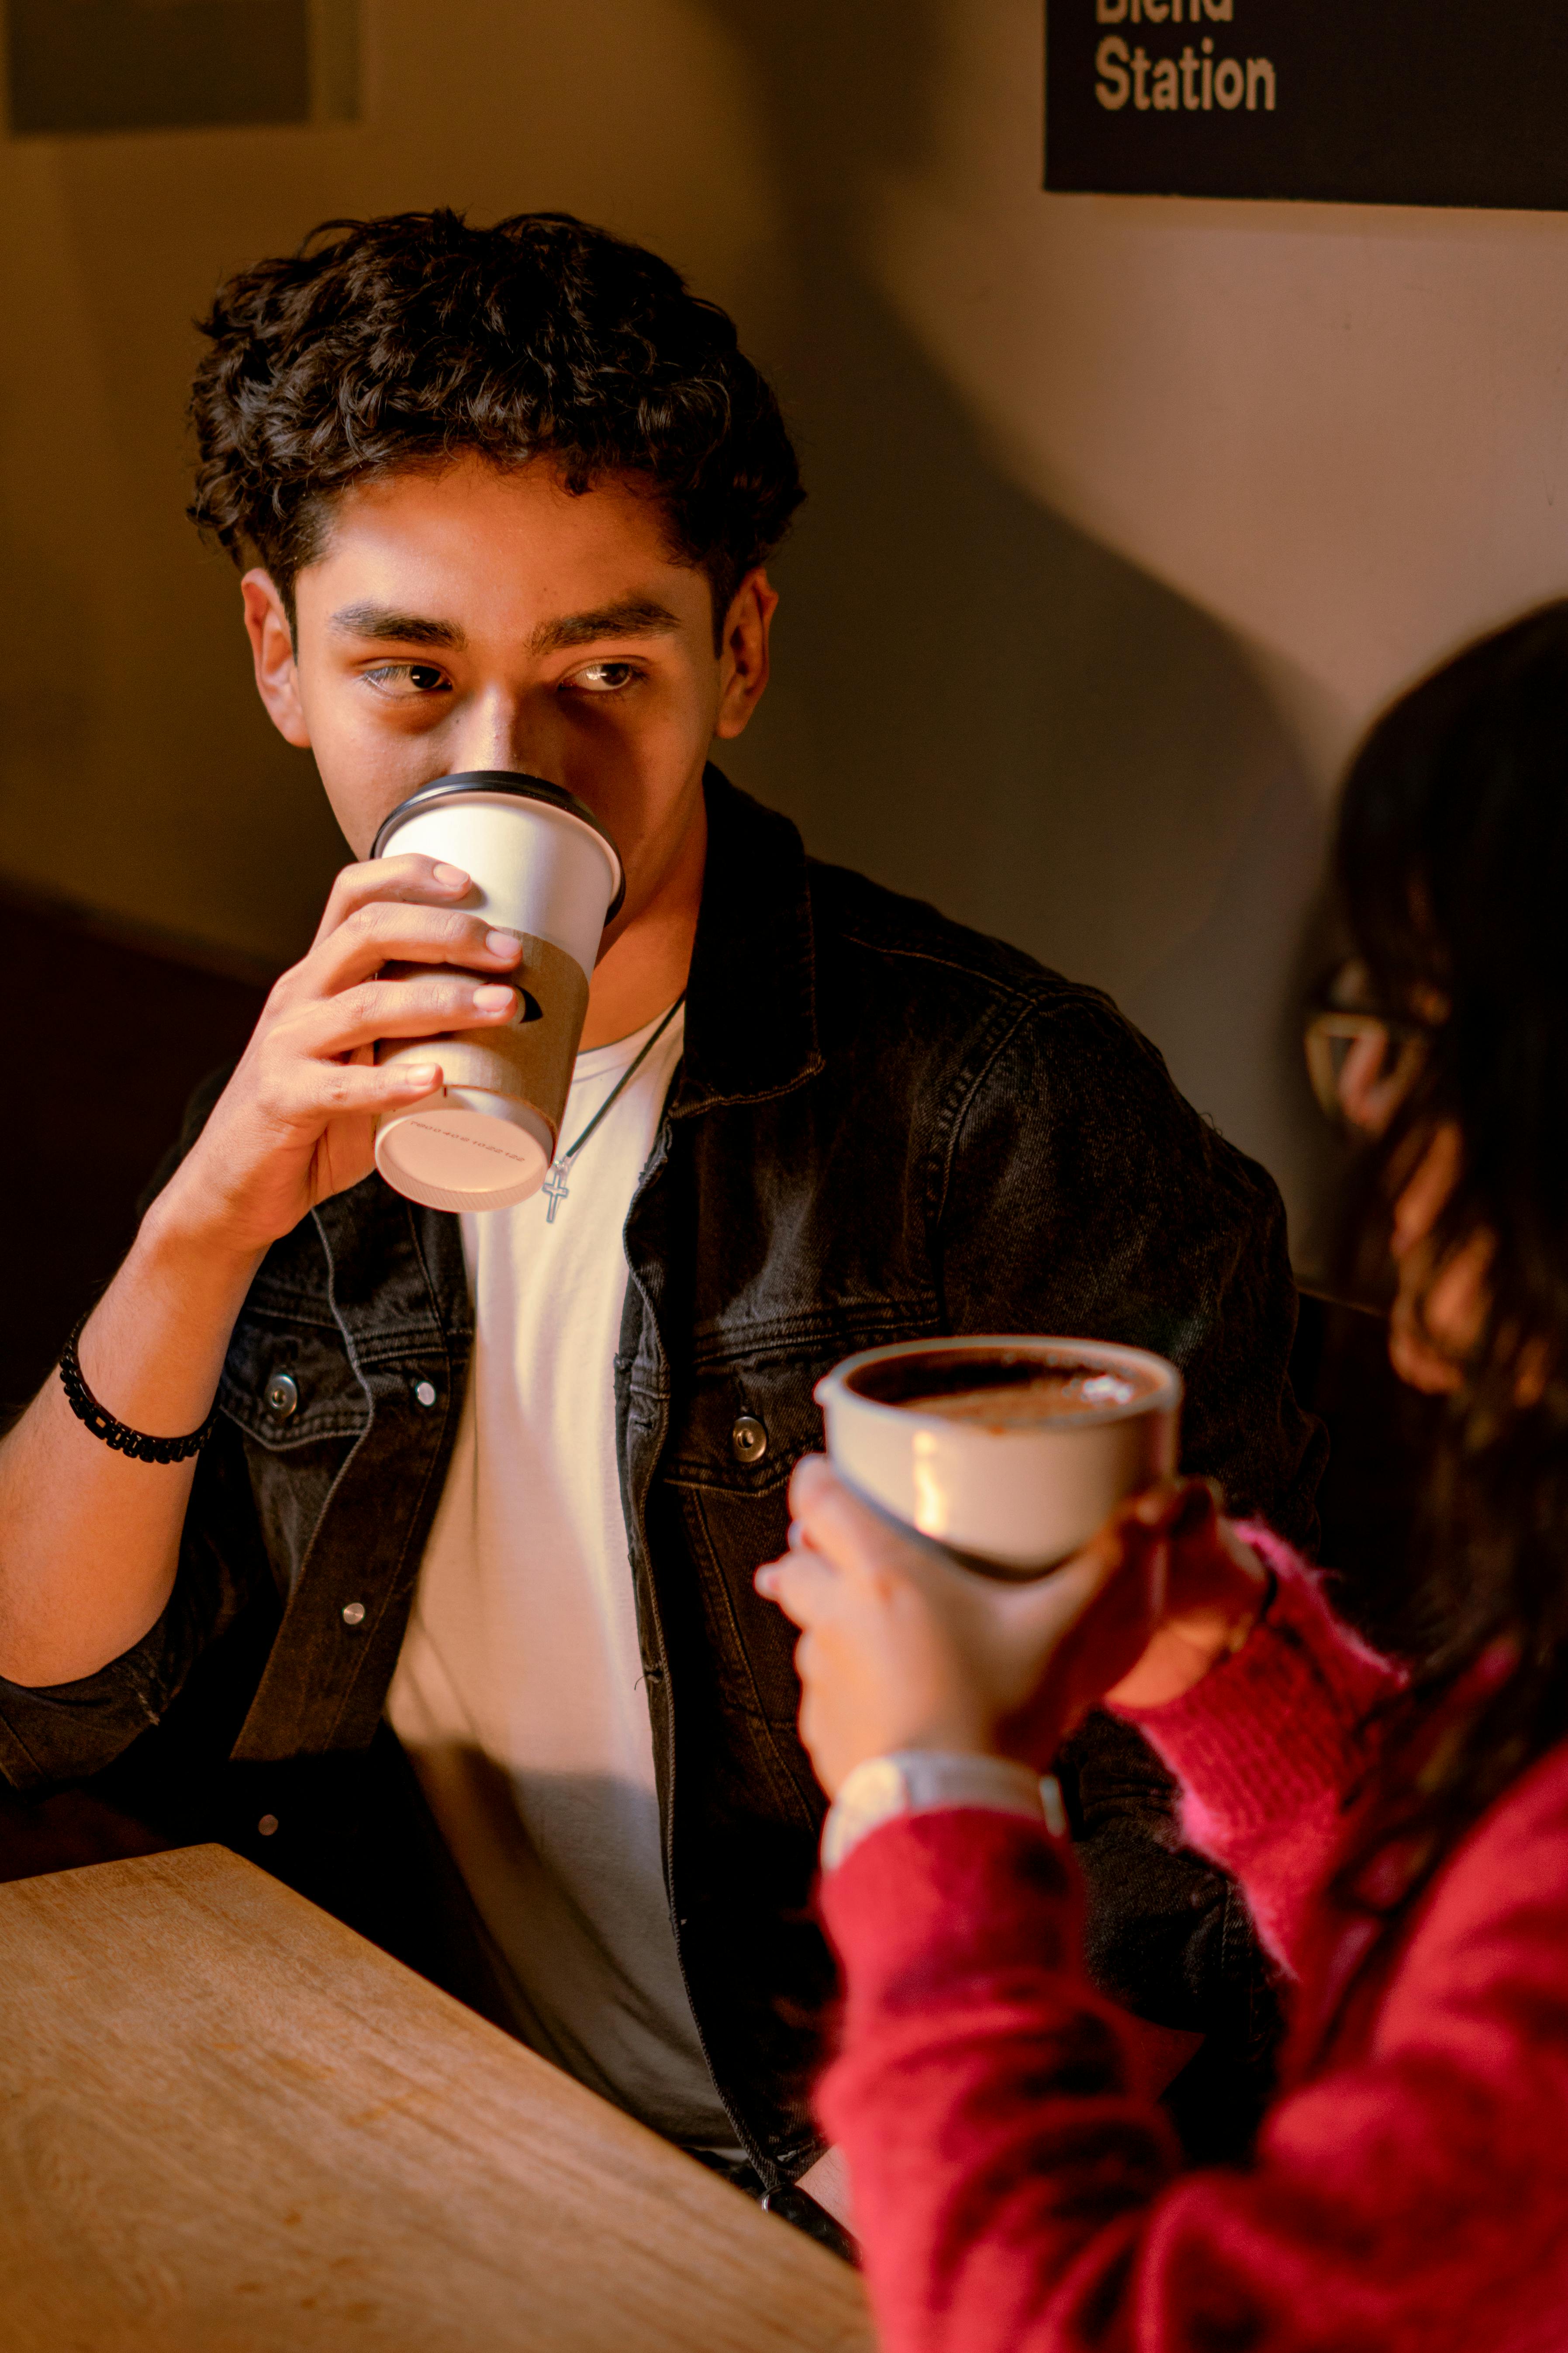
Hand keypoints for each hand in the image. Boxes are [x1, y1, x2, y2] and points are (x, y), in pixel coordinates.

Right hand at [154, 855, 525, 1257]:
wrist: (236, 1185)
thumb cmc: (316, 1119)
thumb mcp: (365, 1058)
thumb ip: (414, 1033)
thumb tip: (509, 1018)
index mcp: (320, 975)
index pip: (354, 895)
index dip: (410, 876)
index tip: (472, 883)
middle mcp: (299, 996)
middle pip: (368, 933)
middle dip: (447, 933)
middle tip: (510, 953)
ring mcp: (286, 1046)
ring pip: (365, 1005)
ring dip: (441, 1001)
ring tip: (503, 1007)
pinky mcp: (282, 1101)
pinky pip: (339, 1087)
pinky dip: (390, 1083)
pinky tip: (434, 1079)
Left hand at [755, 1462, 1267, 1798]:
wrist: (953, 1814)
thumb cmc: (998, 1716)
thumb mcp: (1063, 1626)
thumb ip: (1110, 1560)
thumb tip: (1161, 1501)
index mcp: (882, 1575)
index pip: (816, 1499)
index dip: (817, 1479)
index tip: (830, 1475)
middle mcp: (835, 1618)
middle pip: (791, 1562)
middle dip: (810, 1551)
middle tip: (839, 1548)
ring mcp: (821, 1679)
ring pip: (802, 1630)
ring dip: (826, 1621)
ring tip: (871, 1627)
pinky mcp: (819, 1732)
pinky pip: (819, 1695)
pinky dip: (841, 1687)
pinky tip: (884, 1698)